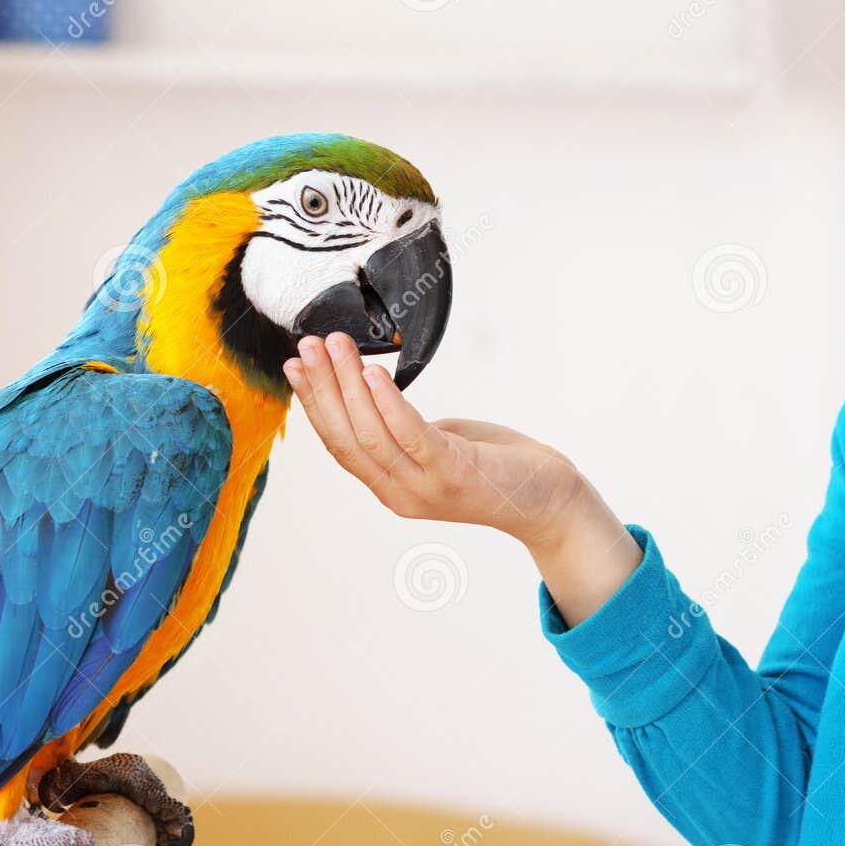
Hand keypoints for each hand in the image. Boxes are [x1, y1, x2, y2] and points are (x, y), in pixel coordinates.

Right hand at [283, 332, 584, 547]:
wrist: (549, 501)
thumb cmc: (497, 467)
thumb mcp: (440, 447)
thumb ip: (406, 431)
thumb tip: (377, 392)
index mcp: (391, 487)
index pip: (338, 444)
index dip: (314, 404)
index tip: (295, 366)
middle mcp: (400, 493)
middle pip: (346, 437)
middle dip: (322, 387)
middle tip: (309, 344)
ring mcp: (425, 488)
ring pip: (371, 434)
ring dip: (348, 385)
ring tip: (336, 346)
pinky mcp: (454, 474)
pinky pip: (411, 435)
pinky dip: (389, 403)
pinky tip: (374, 373)